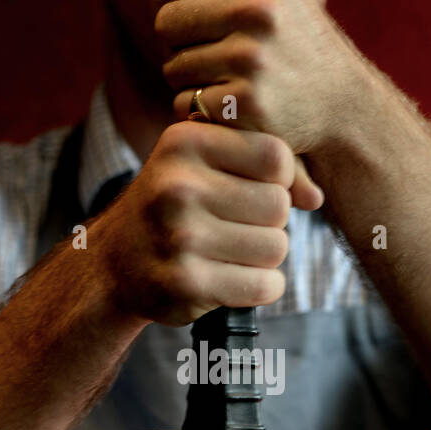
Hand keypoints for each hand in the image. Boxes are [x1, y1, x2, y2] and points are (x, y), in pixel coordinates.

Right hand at [90, 120, 322, 327]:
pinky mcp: (187, 283)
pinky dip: (260, 287)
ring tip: (232, 252)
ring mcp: (180, 237)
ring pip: (277, 247)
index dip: (278, 179)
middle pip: (279, 206)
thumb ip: (262, 165)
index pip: (276, 157)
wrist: (114, 263)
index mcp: (184, 143)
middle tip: (238, 227)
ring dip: (264, 256)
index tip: (251, 190)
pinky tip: (233, 278)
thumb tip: (316, 198)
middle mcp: (177, 186)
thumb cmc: (175, 206)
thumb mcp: (203, 164)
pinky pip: (265, 285)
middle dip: (270, 222)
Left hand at [139, 0, 363, 155]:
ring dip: (191, 78)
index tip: (195, 11)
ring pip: (173, 66)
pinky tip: (232, 105)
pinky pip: (185, 103)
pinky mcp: (245, 103)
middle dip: (180, 40)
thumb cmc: (295, 41)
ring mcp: (251, 58)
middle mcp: (257, 8)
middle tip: (215, 50)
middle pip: (166, 21)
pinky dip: (201, 109)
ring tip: (229, 77)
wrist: (342, 103)